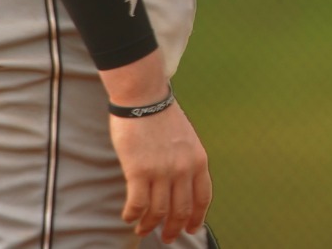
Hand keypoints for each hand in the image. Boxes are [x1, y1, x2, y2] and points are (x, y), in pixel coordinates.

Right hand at [109, 101, 210, 241]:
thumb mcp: (186, 139)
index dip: (196, 218)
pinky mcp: (139, 171)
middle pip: (181, 210)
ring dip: (149, 225)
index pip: (202, 198)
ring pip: (158, 211)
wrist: (143, 97)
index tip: (190, 229)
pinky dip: (133, 215)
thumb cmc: (161, 116)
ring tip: (142, 229)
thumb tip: (182, 187)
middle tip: (165, 237)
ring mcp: (162, 171)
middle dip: (173, 228)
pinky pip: (138, 204)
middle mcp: (183, 169)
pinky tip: (129, 216)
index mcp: (198, 160)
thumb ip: (187, 162)